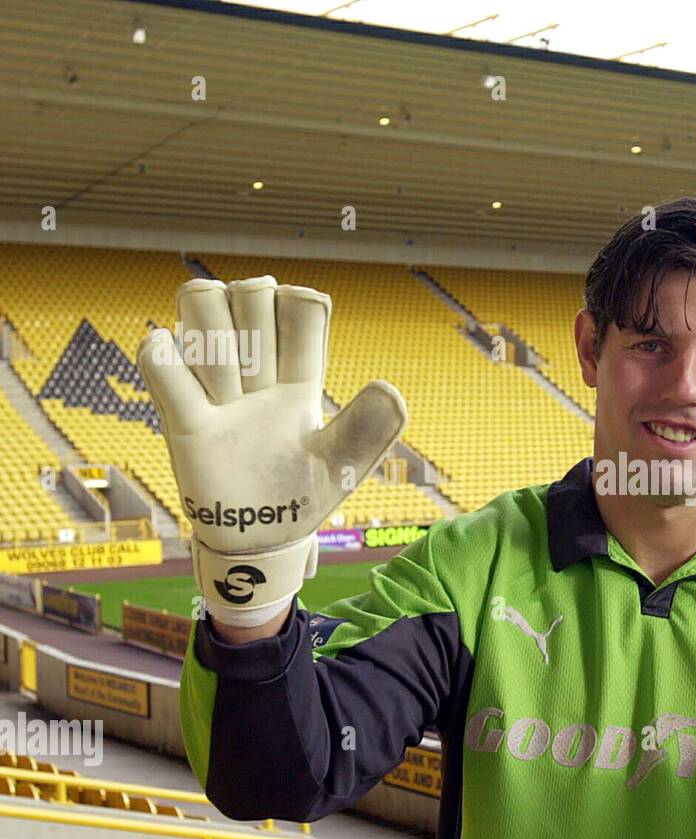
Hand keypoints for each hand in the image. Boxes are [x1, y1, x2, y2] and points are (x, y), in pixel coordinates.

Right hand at [137, 276, 406, 625]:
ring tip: (224, 392)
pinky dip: (161, 355)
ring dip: (212, 341)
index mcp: (302, 376)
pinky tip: (167, 356)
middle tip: (261, 379)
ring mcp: (217, 390)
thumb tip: (390, 388)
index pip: (301, 307)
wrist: (261, 542)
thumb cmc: (305, 497)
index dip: (300, 310)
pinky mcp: (183, 420)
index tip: (300, 362)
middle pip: (251, 294)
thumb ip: (367, 429)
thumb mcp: (343, 466)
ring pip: (202, 310)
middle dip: (256, 322)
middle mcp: (258, 371)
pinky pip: (160, 367)